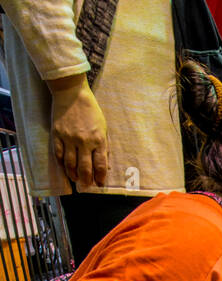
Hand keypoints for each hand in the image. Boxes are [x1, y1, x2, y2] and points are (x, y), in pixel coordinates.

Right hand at [49, 74, 108, 189]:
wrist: (71, 94)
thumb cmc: (91, 111)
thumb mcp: (103, 127)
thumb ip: (104, 146)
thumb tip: (106, 165)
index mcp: (98, 139)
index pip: (100, 164)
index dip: (100, 177)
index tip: (99, 183)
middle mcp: (84, 141)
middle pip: (85, 168)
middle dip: (86, 180)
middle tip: (86, 186)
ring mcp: (69, 138)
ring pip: (70, 164)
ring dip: (73, 174)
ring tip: (75, 179)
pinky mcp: (57, 135)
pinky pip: (59, 154)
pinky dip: (62, 163)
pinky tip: (64, 168)